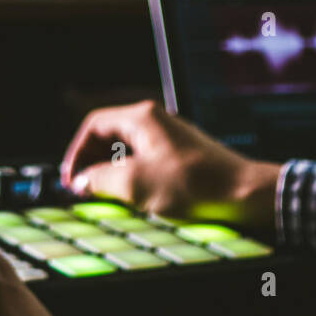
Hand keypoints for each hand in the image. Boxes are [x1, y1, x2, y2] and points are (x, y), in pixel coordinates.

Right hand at [61, 100, 279, 227]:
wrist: (244, 193)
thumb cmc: (193, 184)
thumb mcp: (136, 184)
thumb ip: (101, 180)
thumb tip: (81, 181)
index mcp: (141, 118)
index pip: (93, 125)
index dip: (76, 152)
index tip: (71, 180)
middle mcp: (155, 120)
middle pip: (109, 135)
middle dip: (92, 162)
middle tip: (85, 190)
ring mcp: (170, 137)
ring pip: (127, 150)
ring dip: (112, 172)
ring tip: (107, 197)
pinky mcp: (182, 155)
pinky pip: (146, 161)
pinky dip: (133, 177)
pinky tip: (136, 198)